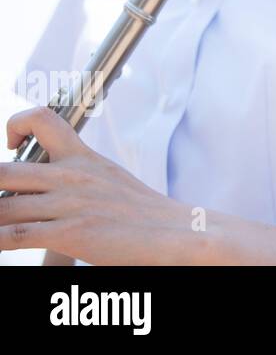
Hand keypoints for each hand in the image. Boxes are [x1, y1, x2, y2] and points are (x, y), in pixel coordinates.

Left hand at [0, 106, 207, 264]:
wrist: (177, 232)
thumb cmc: (144, 213)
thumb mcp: (109, 179)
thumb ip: (77, 177)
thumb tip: (46, 187)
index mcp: (83, 157)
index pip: (43, 119)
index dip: (16, 124)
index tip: (12, 145)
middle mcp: (71, 175)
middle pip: (4, 169)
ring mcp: (69, 204)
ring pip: (2, 206)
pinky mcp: (70, 232)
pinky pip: (13, 236)